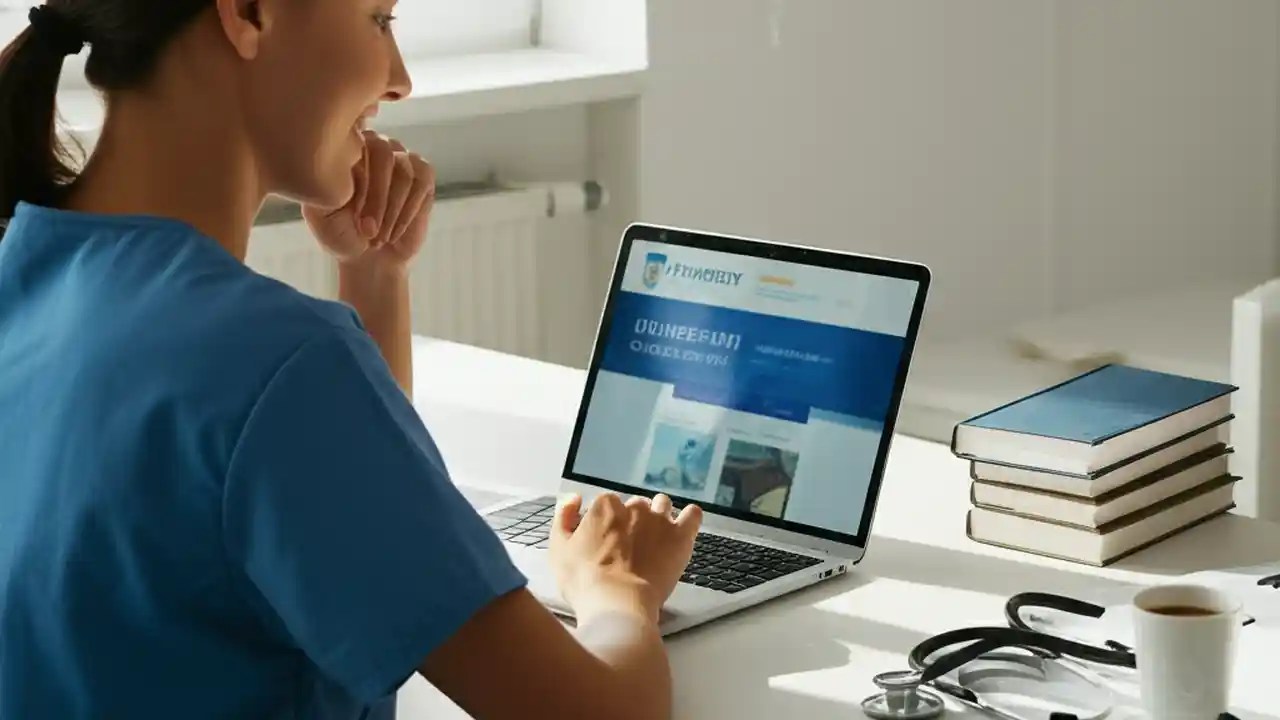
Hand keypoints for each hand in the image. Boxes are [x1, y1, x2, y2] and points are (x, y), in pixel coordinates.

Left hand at [304, 131, 435, 267]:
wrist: (368, 258)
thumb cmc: (341, 234)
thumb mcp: (320, 213)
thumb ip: (323, 184)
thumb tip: (342, 166)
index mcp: (344, 148)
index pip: (354, 144)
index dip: (357, 185)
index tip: (352, 219)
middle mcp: (374, 145)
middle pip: (383, 153)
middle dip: (377, 198)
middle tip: (367, 229)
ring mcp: (401, 158)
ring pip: (404, 173)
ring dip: (391, 210)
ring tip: (378, 235)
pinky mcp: (423, 175)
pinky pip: (422, 183)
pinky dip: (408, 212)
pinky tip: (395, 231)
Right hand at [549, 492, 702, 622]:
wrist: (617, 604)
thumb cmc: (584, 580)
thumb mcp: (558, 548)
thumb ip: (563, 516)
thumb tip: (574, 498)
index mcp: (605, 506)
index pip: (607, 505)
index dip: (605, 524)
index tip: (605, 542)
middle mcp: (634, 507)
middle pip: (635, 506)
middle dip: (633, 521)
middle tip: (629, 546)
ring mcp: (660, 520)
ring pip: (662, 505)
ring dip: (659, 515)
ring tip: (655, 537)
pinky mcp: (680, 537)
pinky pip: (693, 515)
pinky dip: (689, 518)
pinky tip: (684, 527)